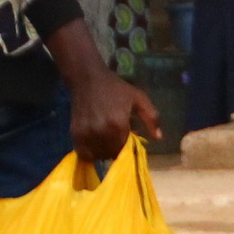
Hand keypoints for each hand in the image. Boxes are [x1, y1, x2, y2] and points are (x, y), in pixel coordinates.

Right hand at [43, 19, 162, 158]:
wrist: (87, 78)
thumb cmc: (116, 88)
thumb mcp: (139, 99)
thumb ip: (151, 118)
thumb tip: (158, 138)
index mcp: (118, 126)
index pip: (126, 150)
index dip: (128, 147)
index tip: (128, 139)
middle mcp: (100, 132)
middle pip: (112, 155)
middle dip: (117, 150)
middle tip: (117, 138)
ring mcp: (86, 134)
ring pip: (98, 155)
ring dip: (104, 152)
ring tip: (106, 139)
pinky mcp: (75, 133)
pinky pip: (84, 153)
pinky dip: (90, 152)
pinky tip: (95, 143)